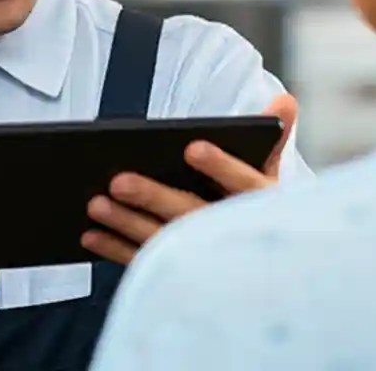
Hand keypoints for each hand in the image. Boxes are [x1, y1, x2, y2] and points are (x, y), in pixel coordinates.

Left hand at [82, 94, 297, 264]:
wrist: (258, 267)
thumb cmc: (252, 203)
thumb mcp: (267, 171)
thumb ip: (272, 135)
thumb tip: (285, 101)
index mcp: (260, 201)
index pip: (243, 183)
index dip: (220, 166)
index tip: (192, 147)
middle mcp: (232, 232)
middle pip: (192, 213)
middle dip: (154, 197)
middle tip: (117, 180)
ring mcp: (204, 257)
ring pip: (163, 240)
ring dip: (127, 223)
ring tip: (94, 203)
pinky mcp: (178, 275)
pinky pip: (144, 263)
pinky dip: (115, 250)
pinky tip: (89, 235)